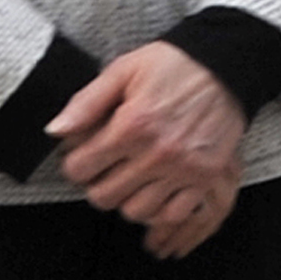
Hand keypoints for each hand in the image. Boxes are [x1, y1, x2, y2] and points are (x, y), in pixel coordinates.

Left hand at [50, 42, 246, 258]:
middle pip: (105, 196)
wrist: (225, 66)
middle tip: (103, 169)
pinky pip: (173, 214)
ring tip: (129, 179)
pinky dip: (159, 209)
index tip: (81, 156)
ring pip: (136, 211)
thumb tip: (55, 130)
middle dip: (96, 184)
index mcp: (131, 124)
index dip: (74, 163)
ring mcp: (183, 169)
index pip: (81, 168)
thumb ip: (86, 102)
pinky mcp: (205, 178)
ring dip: (126, 198)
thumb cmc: (172, 65)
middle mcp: (156, 153)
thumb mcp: (123, 70)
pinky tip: (155, 189)